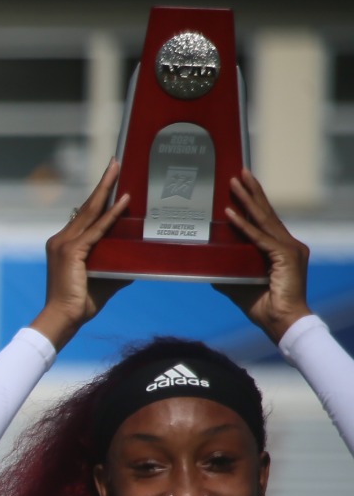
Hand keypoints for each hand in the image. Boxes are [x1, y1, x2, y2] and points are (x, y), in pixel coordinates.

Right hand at [30, 159, 131, 349]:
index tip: (108, 179)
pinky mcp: (73, 252)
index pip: (83, 215)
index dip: (97, 196)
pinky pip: (97, 229)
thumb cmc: (81, 303)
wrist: (63, 318)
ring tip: (117, 170)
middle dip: (102, 183)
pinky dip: (111, 214)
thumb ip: (118, 266)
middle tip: (115, 163)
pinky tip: (124, 200)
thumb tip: (139, 261)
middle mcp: (60, 240)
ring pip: (90, 211)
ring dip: (105, 189)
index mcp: (63, 245)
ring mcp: (64, 244)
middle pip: (86, 206)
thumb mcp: (105, 278)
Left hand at [217, 169, 312, 341]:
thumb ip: (226, 271)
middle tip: (240, 172)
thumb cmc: (262, 306)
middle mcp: (289, 244)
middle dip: (252, 192)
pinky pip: (259, 237)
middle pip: (266, 213)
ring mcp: (289, 249)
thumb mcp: (237, 282)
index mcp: (281, 249)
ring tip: (235, 182)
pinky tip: (230, 213)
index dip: (253, 202)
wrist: (281, 322)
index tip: (242, 185)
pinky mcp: (285, 256)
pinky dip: (243, 225)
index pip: (265, 220)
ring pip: (263, 219)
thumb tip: (207, 264)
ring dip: (247, 200)